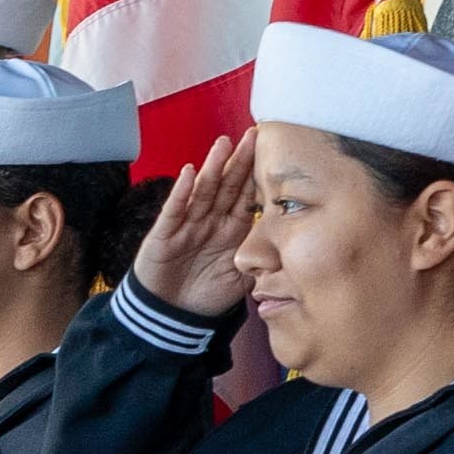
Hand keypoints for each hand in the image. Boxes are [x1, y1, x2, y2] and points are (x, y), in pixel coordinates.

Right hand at [131, 131, 264, 322]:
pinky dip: (181, 191)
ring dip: (213, 167)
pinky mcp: (165, 234)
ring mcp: (187, 224)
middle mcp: (210, 221)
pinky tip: (189, 172)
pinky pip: (175, 209)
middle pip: (227, 186)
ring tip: (223, 145)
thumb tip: (288, 255)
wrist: (173, 318)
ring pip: (203, 191)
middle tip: (253, 136)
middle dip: (239, 162)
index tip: (272, 154)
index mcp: (231, 229)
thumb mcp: (241, 280)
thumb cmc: (206, 296)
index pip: (246, 197)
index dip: (257, 176)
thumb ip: (260, 264)